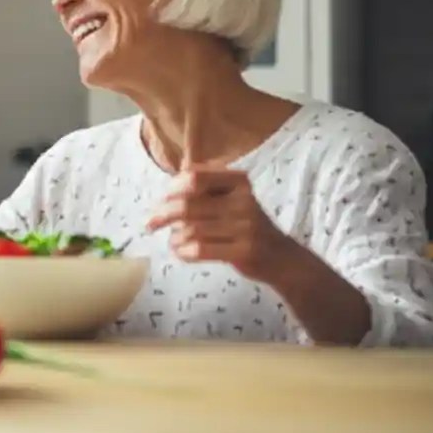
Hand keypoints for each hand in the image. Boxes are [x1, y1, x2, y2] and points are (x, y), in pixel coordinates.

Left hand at [145, 167, 293, 282]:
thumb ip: (206, 186)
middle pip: (188, 205)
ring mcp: (245, 227)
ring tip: (173, 241)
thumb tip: (174, 176)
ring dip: (175, 237)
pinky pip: (200, 250)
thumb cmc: (246, 224)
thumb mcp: (232, 197)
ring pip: (191, 230)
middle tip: (151, 224)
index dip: (172, 188)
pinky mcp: (243, 251)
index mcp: (238, 181)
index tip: (162, 199)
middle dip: (163, 215)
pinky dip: (184, 252)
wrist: (281, 256)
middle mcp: (243, 200)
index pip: (195, 177)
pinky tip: (182, 253)